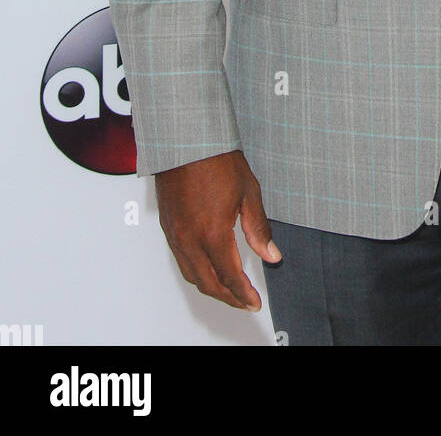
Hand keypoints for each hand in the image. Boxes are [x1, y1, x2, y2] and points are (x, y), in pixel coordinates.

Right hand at [154, 149, 281, 309]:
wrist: (185, 140)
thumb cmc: (215, 158)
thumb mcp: (248, 192)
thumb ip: (258, 228)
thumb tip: (271, 254)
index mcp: (212, 234)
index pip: (230, 277)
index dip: (243, 294)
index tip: (254, 302)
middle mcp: (189, 239)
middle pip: (208, 283)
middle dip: (228, 297)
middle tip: (244, 301)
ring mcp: (175, 234)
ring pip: (191, 275)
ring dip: (211, 288)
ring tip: (228, 291)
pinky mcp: (168, 227)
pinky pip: (181, 260)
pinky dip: (196, 272)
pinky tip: (206, 269)